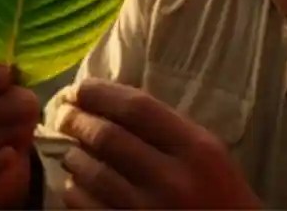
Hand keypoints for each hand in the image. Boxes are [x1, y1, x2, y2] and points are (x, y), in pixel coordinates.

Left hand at [55, 78, 260, 209]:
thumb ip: (170, 130)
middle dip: (77, 121)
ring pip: (91, 172)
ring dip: (73, 156)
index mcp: (196, 149)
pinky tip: (76, 184)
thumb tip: (114, 103)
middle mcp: (171, 179)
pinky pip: (85, 207)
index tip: (81, 87)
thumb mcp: (209, 155)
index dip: (101, 93)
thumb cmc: (222, 197)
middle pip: (107, 136)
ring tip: (71, 149)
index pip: (137, 108)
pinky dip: (74, 191)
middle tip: (64, 114)